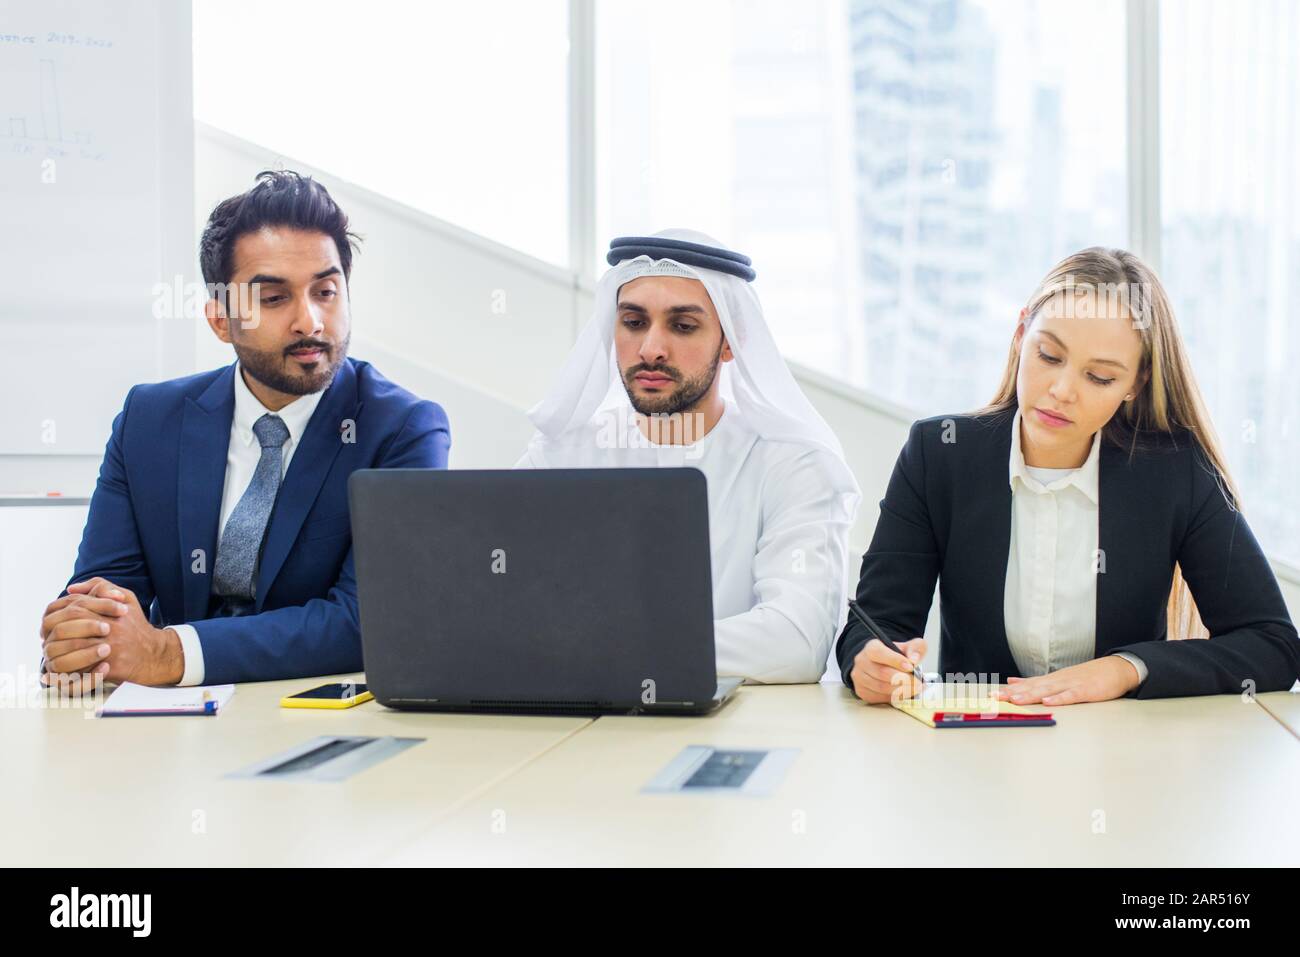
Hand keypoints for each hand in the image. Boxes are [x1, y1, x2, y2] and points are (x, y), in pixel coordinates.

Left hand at [42, 578, 183, 686]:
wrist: (155, 654)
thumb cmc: (137, 626)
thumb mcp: (127, 598)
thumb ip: (102, 586)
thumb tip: (72, 588)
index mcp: (112, 611)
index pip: (77, 606)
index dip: (61, 612)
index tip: (55, 620)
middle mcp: (111, 628)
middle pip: (72, 624)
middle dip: (56, 630)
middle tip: (47, 635)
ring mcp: (111, 647)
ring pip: (72, 647)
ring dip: (58, 648)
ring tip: (52, 649)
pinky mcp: (111, 666)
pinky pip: (82, 668)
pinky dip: (69, 667)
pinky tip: (63, 664)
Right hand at [850, 637, 926, 703]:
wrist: (880, 664)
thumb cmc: (894, 656)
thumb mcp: (907, 647)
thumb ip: (915, 648)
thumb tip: (915, 659)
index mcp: (871, 647)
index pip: (879, 653)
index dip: (895, 660)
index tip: (911, 667)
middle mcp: (862, 662)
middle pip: (882, 673)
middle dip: (904, 679)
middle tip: (918, 682)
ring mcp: (860, 678)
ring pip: (882, 688)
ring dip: (901, 690)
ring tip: (914, 689)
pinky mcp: (862, 692)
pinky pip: (880, 698)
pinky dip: (895, 697)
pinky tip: (904, 693)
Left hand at [995, 656, 1140, 706]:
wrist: (1115, 669)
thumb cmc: (1086, 676)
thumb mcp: (1058, 678)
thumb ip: (1035, 682)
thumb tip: (1012, 681)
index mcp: (1051, 680)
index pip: (1026, 685)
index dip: (1008, 690)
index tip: (991, 695)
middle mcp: (1057, 680)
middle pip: (1032, 687)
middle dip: (1012, 693)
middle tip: (995, 698)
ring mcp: (1071, 684)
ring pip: (1048, 690)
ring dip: (1031, 695)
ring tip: (1015, 700)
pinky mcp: (1086, 690)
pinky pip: (1071, 695)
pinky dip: (1059, 698)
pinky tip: (1048, 701)